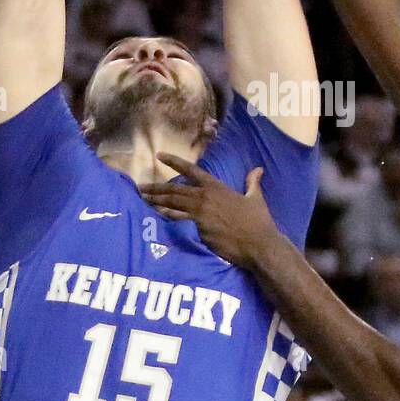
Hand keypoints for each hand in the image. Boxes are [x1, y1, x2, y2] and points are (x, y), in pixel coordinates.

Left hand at [140, 153, 280, 267]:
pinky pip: (179, 222)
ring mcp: (199, 215)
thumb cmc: (258, 221)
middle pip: (174, 190)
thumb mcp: (255, 198)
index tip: (159, 156)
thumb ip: (252, 182)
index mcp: (216, 187)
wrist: (258, 244)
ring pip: (172, 205)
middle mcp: (204, 198)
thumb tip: (258, 169)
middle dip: (156, 188)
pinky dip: (168, 218)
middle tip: (141, 187)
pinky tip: (157, 217)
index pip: (191, 171)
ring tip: (144, 200)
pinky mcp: (197, 231)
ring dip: (156, 202)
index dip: (174, 162)